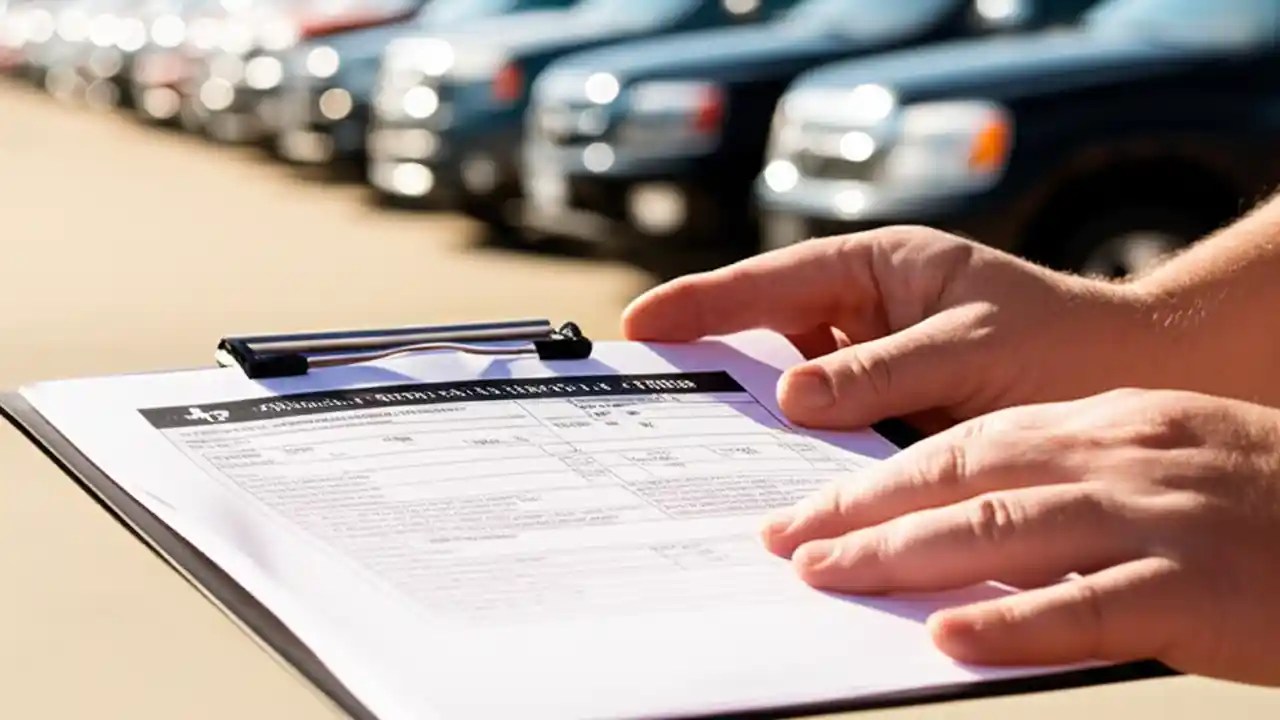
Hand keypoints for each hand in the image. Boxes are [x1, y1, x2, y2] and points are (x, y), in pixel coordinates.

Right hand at [624, 227, 1166, 430]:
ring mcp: (867, 368)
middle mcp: (861, 315)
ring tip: (692, 445)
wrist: (1125, 384)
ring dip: (750, 418)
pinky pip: (825, 436)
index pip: (774, 282)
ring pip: (789, 392)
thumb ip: (886, 367)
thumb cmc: (1062, 342)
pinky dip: (798, 458)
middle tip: (646, 390)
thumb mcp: (975, 345)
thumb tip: (794, 398)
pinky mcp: (881, 418)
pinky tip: (771, 483)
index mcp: (876, 269)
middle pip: (765, 337)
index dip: (704, 302)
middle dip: (709, 361)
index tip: (642, 323)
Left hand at [761, 388, 1279, 684]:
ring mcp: (1156, 521)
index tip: (809, 505)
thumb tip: (963, 515)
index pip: (965, 443)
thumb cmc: (1263, 501)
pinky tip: (946, 637)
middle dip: (862, 509)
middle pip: (961, 477)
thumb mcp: (1161, 458)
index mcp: (1103, 425)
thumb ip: (1068, 475)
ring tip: (826, 577)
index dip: (876, 475)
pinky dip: (1012, 622)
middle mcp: (1116, 459)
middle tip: (785, 541)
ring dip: (902, 556)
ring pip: (1002, 531)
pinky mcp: (1197, 589)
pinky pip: (1087, 607)